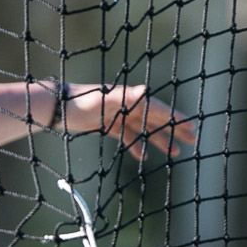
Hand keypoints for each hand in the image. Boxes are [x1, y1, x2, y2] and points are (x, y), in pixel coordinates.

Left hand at [56, 83, 195, 160]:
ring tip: (174, 153)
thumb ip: (125, 96)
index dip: (175, 118)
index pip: (158, 109)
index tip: (191, 127)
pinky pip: (126, 136)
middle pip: (155, 119)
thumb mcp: (104, 99)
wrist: (55, 106)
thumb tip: (145, 90)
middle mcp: (126, 106)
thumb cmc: (79, 100)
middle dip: (174, 130)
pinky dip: (135, 145)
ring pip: (143, 130)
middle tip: (192, 140)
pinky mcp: (106, 124)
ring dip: (158, 140)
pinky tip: (142, 156)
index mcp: (130, 99)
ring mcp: (117, 115)